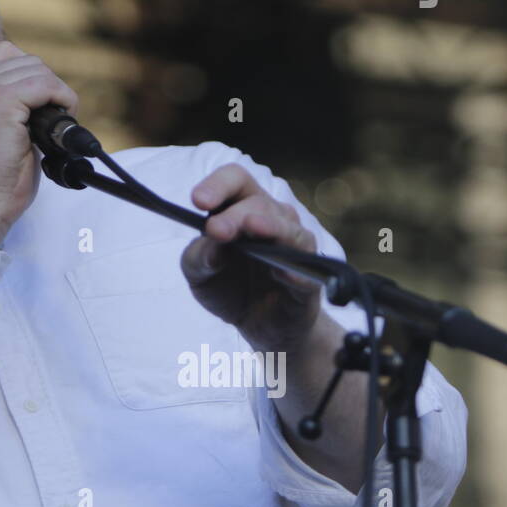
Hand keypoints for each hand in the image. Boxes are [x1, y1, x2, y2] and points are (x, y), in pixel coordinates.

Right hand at [0, 40, 78, 244]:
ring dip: (56, 93)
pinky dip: (62, 98)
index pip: (3, 56)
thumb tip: (40, 93)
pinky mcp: (1, 102)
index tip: (40, 106)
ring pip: (36, 69)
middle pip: (22, 60)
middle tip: (53, 118)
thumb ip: (4, 107)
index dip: (30, 76)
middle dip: (46, 86)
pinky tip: (62, 120)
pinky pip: (44, 84)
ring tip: (56, 123)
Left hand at [179, 163, 322, 351]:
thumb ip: (198, 257)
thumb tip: (211, 245)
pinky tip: (283, 271)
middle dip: (234, 215)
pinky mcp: (309, 276)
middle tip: (216, 230)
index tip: (198, 200)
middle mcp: (272, 218)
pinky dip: (294, 266)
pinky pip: (306, 265)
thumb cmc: (228, 287)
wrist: (258, 326)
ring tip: (252, 227)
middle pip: (258, 202)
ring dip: (268, 226)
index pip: (235, 180)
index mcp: (240, 208)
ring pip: (287, 227)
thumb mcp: (199, 274)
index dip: (218, 184)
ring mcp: (293, 245)